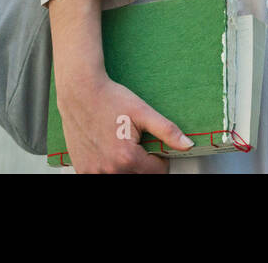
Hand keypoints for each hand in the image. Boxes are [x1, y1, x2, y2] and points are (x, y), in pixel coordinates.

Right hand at [55, 71, 196, 172]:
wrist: (79, 92)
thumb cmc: (109, 98)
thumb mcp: (143, 111)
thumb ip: (167, 131)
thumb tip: (187, 145)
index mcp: (127, 158)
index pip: (157, 172)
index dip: (159, 159)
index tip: (153, 145)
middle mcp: (109, 169)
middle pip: (139, 175)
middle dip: (142, 162)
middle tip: (135, 141)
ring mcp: (93, 171)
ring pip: (121, 176)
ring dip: (125, 165)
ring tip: (120, 143)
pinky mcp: (82, 169)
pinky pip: (102, 175)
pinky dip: (108, 166)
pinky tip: (106, 148)